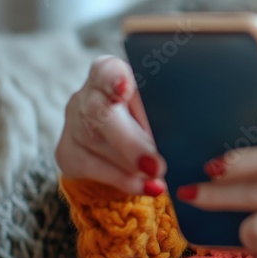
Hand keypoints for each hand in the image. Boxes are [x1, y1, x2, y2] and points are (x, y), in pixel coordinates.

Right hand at [55, 55, 165, 195]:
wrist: (120, 150)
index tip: (124, 90)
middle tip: (156, 166)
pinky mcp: (68, 152)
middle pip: (99, 112)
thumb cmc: (149, 119)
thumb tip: (188, 132)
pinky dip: (122, 180)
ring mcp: (74, 124)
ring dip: (129, 166)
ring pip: (95, 143)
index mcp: (110, 74)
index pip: (107, 71)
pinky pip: (92, 167)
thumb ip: (163, 113)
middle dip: (129, 142)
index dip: (114, 79)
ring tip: (158, 180)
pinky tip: (145, 187)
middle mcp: (87, 95)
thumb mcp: (158, 110)